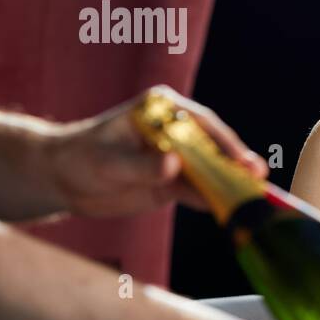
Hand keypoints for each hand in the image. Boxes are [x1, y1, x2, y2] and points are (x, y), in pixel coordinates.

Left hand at [46, 85, 268, 217]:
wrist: (63, 179)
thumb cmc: (80, 157)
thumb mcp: (107, 161)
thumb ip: (141, 165)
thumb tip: (173, 165)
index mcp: (161, 109)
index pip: (201, 123)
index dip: (224, 142)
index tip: (239, 158)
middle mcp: (175, 130)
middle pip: (213, 147)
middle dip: (235, 163)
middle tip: (256, 177)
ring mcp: (177, 157)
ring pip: (210, 171)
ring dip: (229, 184)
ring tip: (253, 198)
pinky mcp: (174, 181)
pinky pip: (199, 191)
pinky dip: (213, 200)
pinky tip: (230, 210)